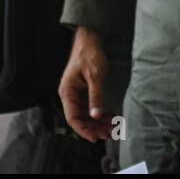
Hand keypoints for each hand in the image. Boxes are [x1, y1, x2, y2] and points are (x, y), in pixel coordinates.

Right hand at [59, 27, 115, 141]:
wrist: (90, 41)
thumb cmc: (89, 55)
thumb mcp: (95, 76)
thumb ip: (96, 96)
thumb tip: (96, 115)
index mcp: (67, 91)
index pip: (72, 117)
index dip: (83, 130)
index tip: (95, 137)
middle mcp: (69, 94)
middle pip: (80, 118)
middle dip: (94, 127)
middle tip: (109, 134)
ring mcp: (76, 94)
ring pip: (86, 114)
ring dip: (98, 122)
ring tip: (112, 127)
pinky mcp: (83, 92)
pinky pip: (90, 107)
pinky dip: (100, 113)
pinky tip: (110, 116)